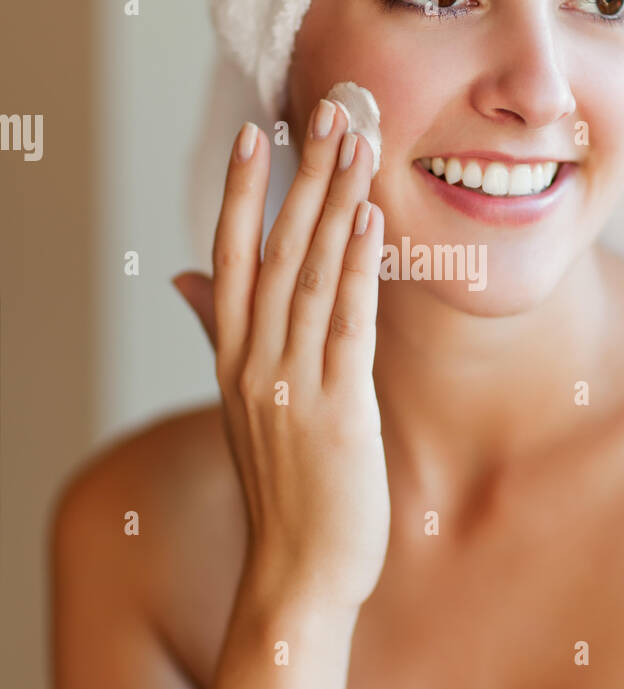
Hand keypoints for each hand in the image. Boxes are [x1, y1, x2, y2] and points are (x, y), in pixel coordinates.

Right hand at [172, 101, 389, 610]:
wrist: (297, 574)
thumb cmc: (284, 490)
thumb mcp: (245, 406)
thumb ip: (221, 333)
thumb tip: (188, 278)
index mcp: (233, 359)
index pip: (230, 257)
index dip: (241, 192)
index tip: (256, 133)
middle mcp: (253, 363)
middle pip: (274, 251)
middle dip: (303, 179)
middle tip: (330, 115)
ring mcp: (290, 384)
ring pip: (309, 275)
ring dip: (335, 205)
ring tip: (357, 146)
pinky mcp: (336, 410)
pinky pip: (344, 324)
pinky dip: (355, 269)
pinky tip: (370, 220)